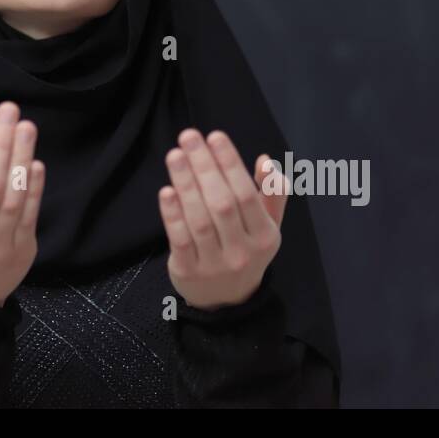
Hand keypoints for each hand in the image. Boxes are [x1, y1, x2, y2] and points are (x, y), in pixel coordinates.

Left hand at [157, 128, 288, 309]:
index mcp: (266, 236)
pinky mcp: (189, 272)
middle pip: (222, 204)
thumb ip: (272, 193)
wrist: (227, 301)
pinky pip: (180, 240)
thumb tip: (265, 160)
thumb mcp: (268, 225)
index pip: (247, 194)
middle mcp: (243, 251)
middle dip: (204, 166)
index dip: (230, 164)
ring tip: (175, 155)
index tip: (215, 136)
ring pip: (199, 220)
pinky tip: (166, 190)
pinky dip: (172, 214)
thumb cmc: (247, 249)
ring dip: (185, 184)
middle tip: (189, 136)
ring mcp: (215, 264)